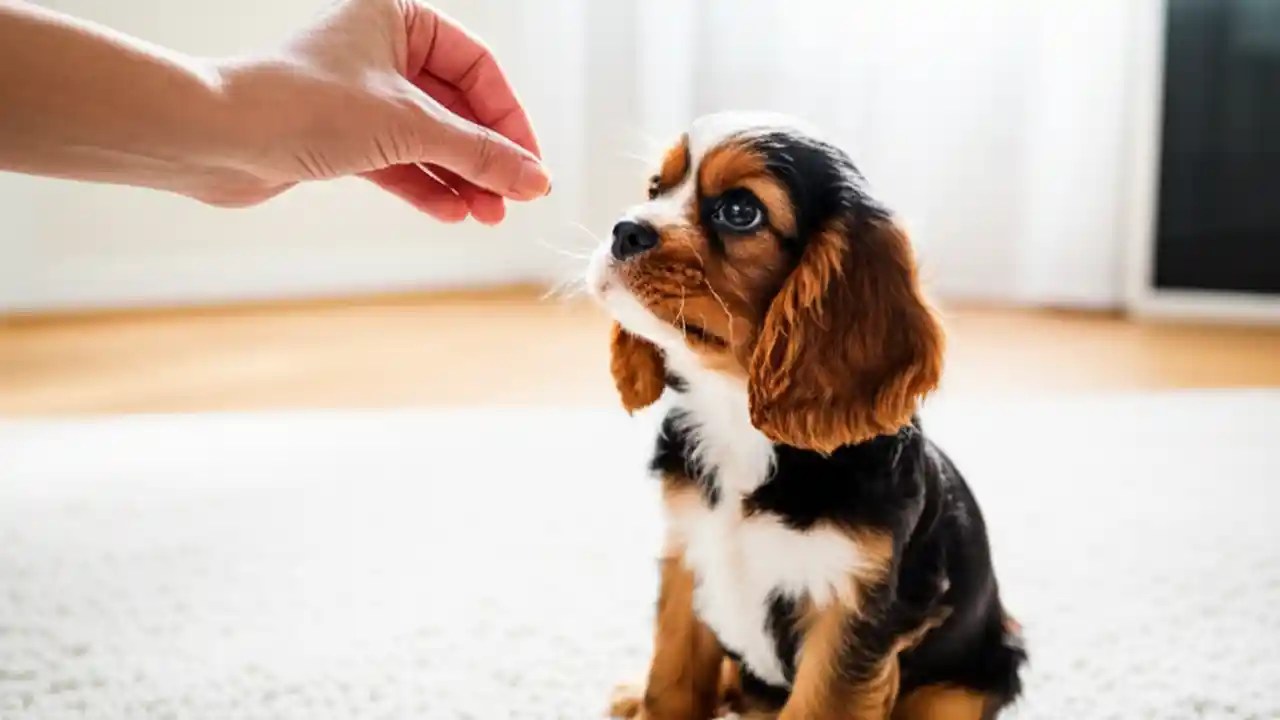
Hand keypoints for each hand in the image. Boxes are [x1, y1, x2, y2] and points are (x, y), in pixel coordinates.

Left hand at [211, 0, 549, 222]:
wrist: (215, 137)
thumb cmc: (302, 104)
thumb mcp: (410, 126)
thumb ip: (479, 154)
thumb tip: (536, 180)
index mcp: (398, 17)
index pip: (478, 68)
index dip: (509, 120)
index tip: (531, 167)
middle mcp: (380, 50)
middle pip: (457, 108)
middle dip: (484, 158)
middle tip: (513, 199)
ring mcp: (360, 95)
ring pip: (429, 139)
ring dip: (460, 178)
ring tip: (487, 215)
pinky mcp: (340, 136)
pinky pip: (399, 160)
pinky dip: (426, 186)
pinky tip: (452, 212)